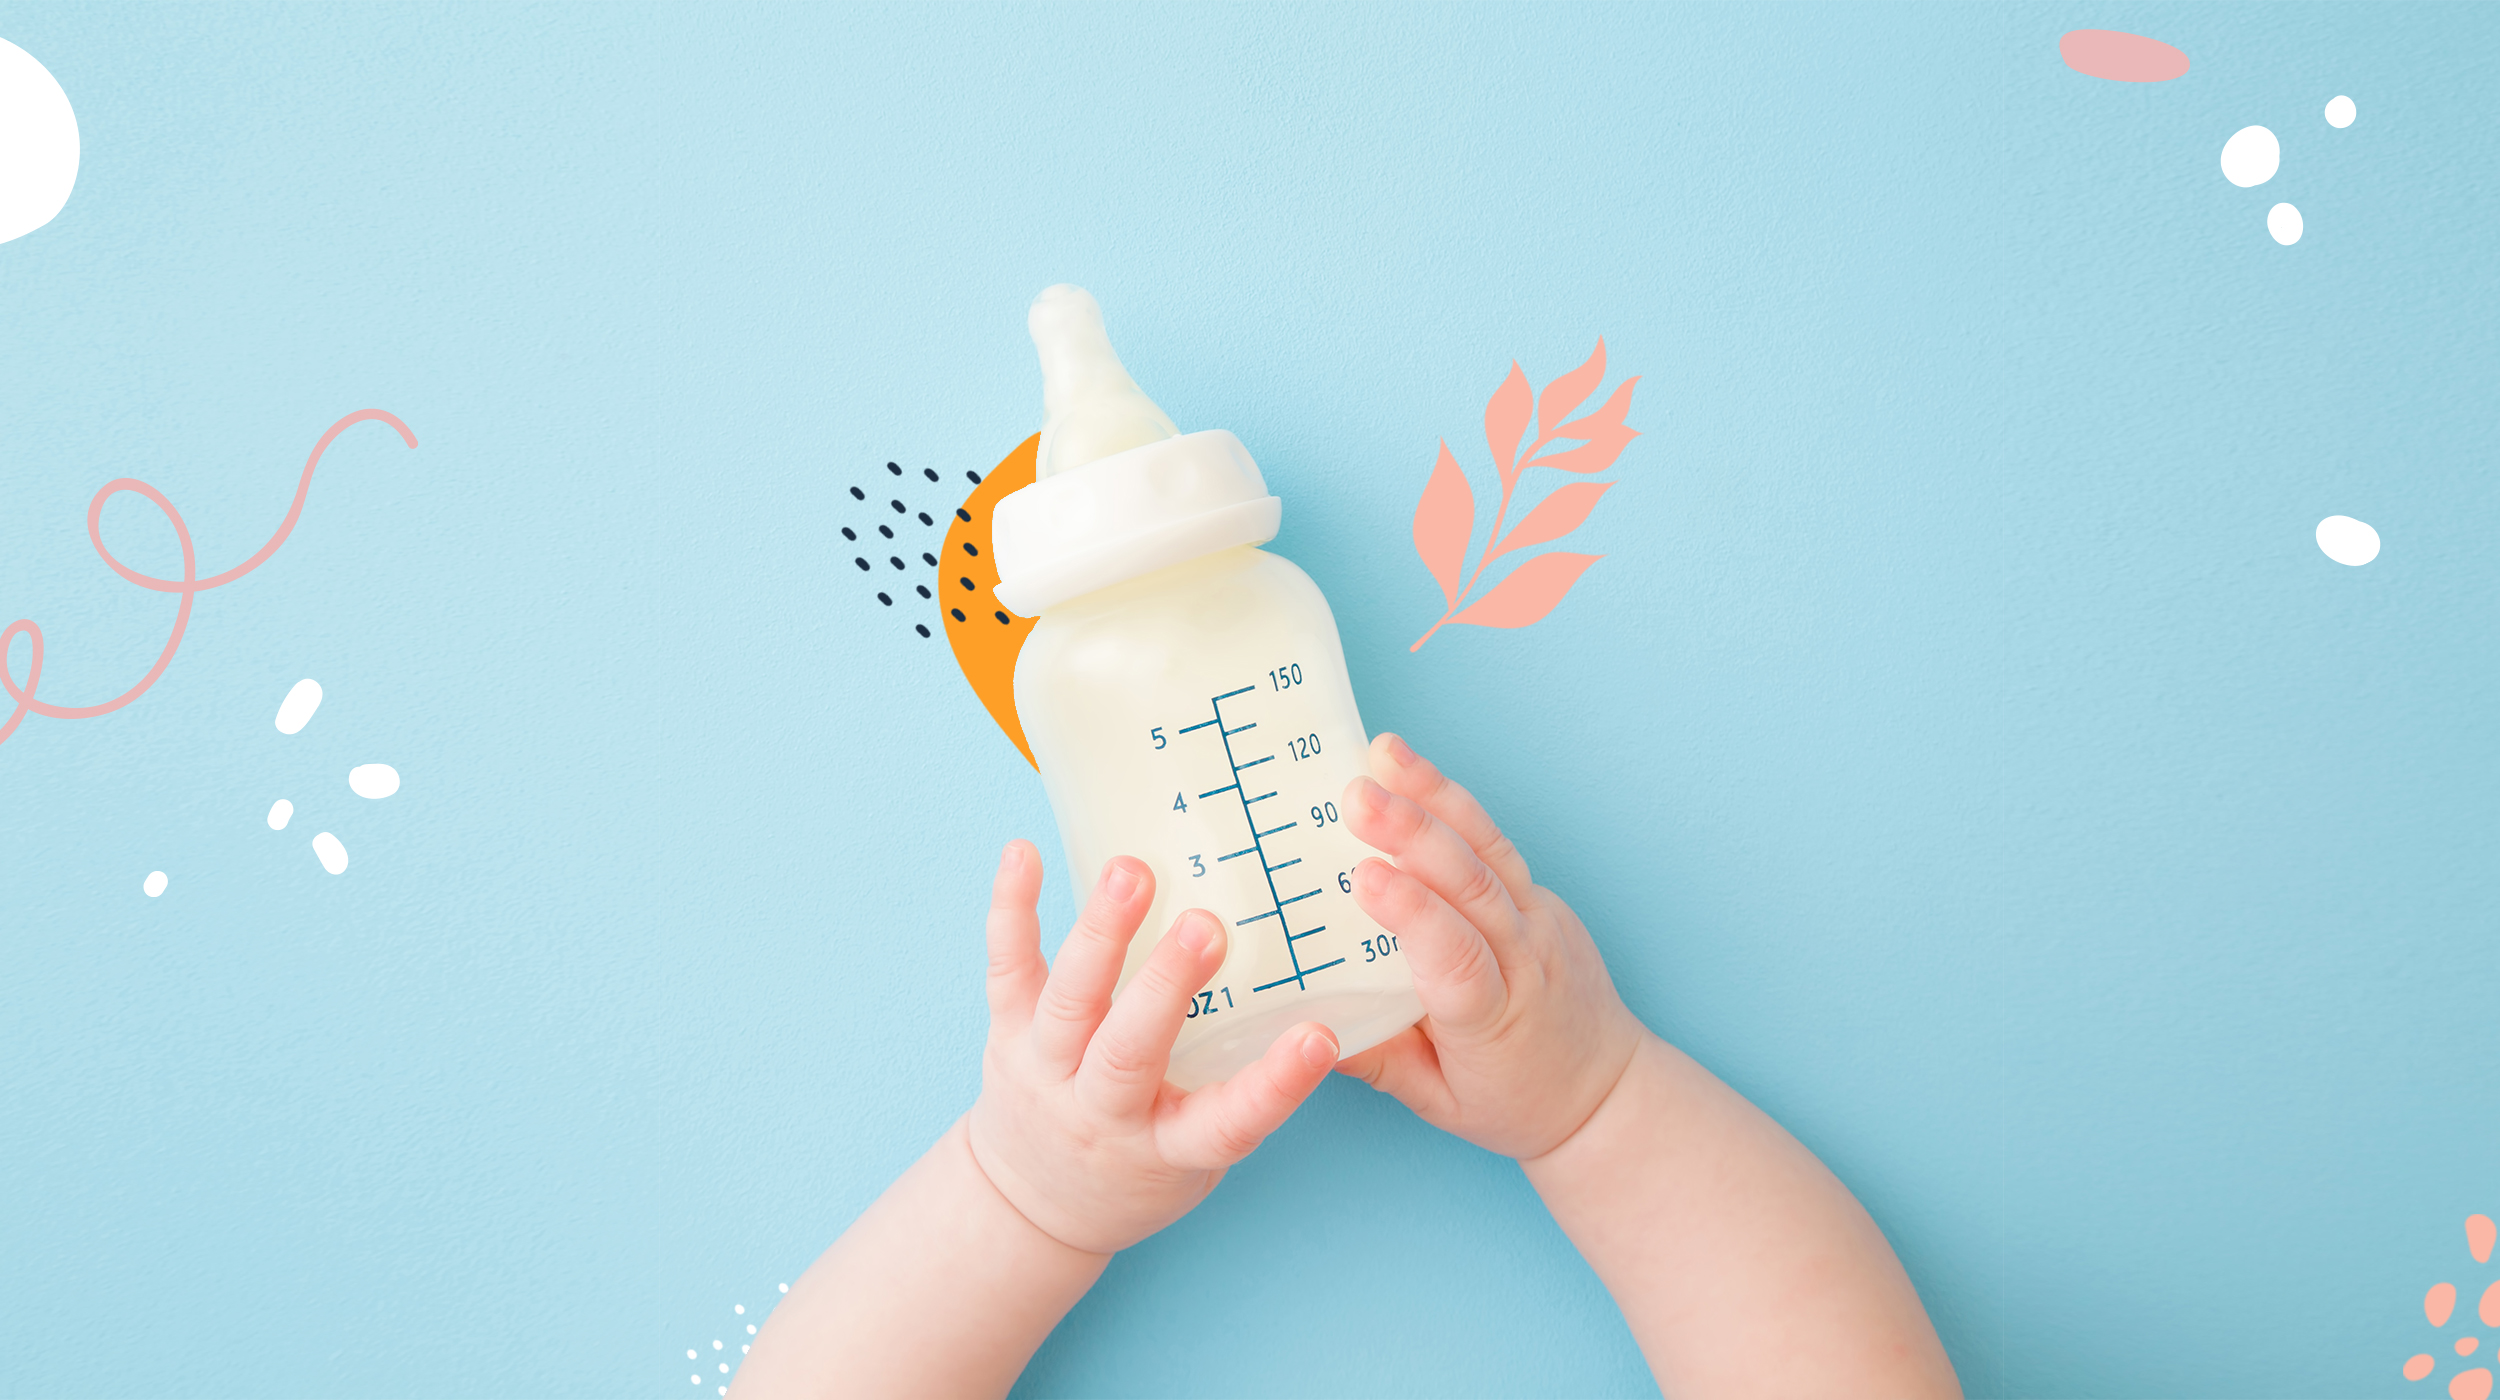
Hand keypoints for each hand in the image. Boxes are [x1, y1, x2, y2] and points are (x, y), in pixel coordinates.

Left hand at [966, 841, 1339, 1254]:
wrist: (1030, 1205)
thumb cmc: (1139, 1166)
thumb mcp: (1196, 1154)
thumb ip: (1238, 1081)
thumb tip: (1317, 989)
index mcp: (1166, 1149)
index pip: (1227, 1124)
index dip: (1276, 1084)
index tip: (1318, 1037)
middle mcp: (1101, 1113)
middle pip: (1131, 1051)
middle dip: (1166, 984)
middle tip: (1205, 926)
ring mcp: (1046, 1071)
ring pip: (1070, 1001)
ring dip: (1101, 931)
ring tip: (1131, 872)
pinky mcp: (1006, 1035)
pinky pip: (1006, 968)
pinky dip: (1012, 908)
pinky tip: (1022, 852)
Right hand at [1336, 734, 1647, 1160]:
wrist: (1604, 1090)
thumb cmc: (1515, 1102)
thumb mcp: (1438, 1104)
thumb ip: (1376, 1062)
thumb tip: (1301, 1031)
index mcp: (1493, 1017)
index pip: (1455, 955)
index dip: (1412, 913)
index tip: (1364, 876)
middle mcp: (1524, 959)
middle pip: (1471, 885)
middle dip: (1413, 833)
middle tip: (1356, 796)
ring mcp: (1541, 920)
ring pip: (1488, 849)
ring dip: (1434, 796)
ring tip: (1384, 755)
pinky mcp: (1542, 898)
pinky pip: (1495, 844)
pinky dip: (1453, 803)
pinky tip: (1411, 771)